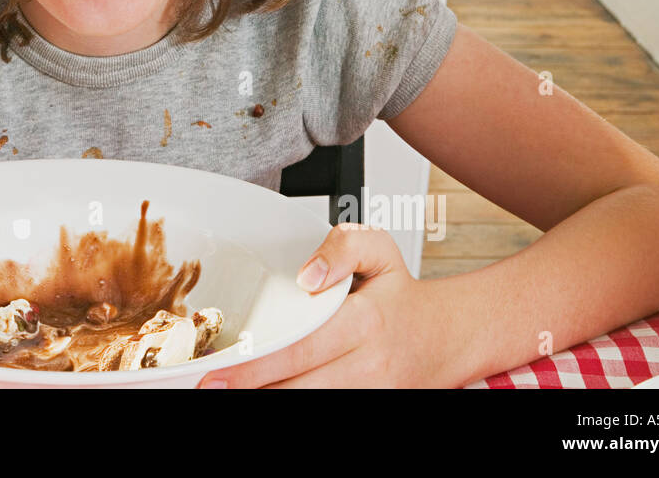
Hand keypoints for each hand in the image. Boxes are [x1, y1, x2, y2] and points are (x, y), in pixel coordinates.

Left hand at [196, 223, 460, 387]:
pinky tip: (269, 391)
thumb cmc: (401, 293)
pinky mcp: (376, 404)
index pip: (300, 348)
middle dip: (251, 389)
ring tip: (232, 390)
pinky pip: (331, 410)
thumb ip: (341, 247)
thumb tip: (307, 276)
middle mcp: (369, 364)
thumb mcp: (379, 249)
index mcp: (365, 321)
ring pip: (314, 403)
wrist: (449, 334)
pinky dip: (296, 404)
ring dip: (270, 398)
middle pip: (299, 386)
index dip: (256, 366)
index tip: (218, 373)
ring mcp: (374, 392)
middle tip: (208, 388)